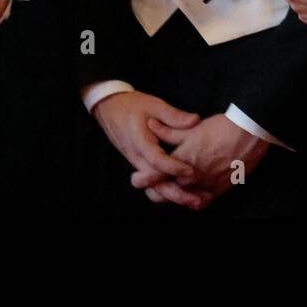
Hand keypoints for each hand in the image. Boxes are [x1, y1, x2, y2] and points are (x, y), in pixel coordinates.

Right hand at [92, 91, 203, 206]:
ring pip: (154, 186)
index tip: (192, 171)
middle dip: (176, 193)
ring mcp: (137, 163)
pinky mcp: (140, 165)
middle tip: (198, 200)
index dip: (173, 167)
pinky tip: (186, 193)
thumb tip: (195, 121)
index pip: (156, 160)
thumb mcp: (153, 105)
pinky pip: (153, 182)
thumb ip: (173, 115)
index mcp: (139, 141)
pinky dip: (168, 189)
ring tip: (197, 201)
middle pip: (155, 182)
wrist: (109, 108)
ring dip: (174, 195)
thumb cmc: (132, 105)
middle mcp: (137, 157)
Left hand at [135, 113, 269, 208]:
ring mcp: (208, 184)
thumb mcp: (192, 128)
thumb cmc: (220, 128)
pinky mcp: (221, 188)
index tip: (136, 179)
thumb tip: (151, 125)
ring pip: (185, 198)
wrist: (249, 134)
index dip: (145, 179)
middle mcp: (194, 176)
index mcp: (183, 160)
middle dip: (158, 190)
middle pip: (169, 191)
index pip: (157, 175)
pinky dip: (195, 200)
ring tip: (170, 190)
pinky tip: (191, 196)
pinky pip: (203, 201)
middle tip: (151, 188)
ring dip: (176, 195)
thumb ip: (169, 132)